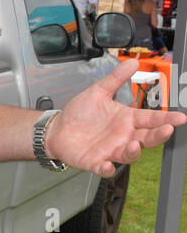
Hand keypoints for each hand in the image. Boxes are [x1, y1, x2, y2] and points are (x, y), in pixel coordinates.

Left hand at [47, 59, 185, 177]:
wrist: (58, 128)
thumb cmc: (80, 113)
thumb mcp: (99, 92)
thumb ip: (116, 79)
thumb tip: (133, 63)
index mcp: (126, 119)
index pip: (151, 119)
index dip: (166, 118)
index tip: (180, 117)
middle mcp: (123, 136)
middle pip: (146, 138)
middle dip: (158, 135)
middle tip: (167, 130)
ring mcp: (110, 150)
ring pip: (129, 154)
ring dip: (134, 151)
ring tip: (134, 144)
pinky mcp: (95, 162)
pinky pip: (104, 168)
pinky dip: (107, 168)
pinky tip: (108, 165)